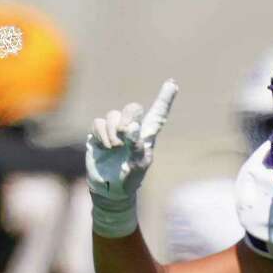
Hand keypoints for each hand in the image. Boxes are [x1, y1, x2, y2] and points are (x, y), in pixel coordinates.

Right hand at [85, 79, 176, 237]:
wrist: (110, 190)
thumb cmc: (130, 179)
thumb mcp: (139, 165)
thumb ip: (137, 145)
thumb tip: (131, 126)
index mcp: (147, 135)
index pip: (158, 113)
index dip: (165, 98)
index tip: (173, 83)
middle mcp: (131, 129)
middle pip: (133, 108)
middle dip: (129, 116)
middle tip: (126, 132)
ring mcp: (114, 131)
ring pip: (113, 115)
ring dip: (114, 131)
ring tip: (115, 147)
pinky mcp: (98, 135)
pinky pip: (99, 123)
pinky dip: (102, 134)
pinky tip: (105, 147)